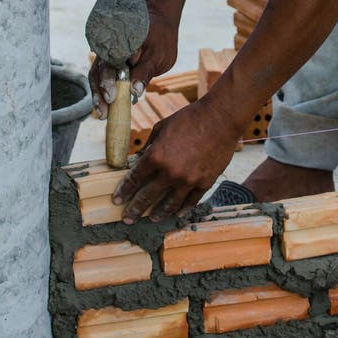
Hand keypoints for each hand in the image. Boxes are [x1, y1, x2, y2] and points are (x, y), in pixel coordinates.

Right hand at [89, 11, 177, 118]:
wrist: (158, 24)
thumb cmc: (161, 39)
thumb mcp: (159, 55)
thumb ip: (145, 71)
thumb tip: (135, 91)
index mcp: (121, 43)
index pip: (111, 63)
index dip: (108, 81)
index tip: (111, 97)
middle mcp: (110, 48)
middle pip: (99, 71)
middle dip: (101, 92)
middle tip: (104, 111)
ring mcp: (107, 55)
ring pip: (97, 76)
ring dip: (98, 95)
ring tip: (102, 115)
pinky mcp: (109, 63)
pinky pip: (101, 78)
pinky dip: (101, 92)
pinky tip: (104, 109)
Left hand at [111, 97, 241, 221]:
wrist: (220, 118)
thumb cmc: (190, 118)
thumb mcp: (162, 126)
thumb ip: (149, 145)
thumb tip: (139, 159)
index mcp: (157, 156)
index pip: (135, 179)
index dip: (124, 191)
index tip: (117, 200)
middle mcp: (170, 172)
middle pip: (148, 197)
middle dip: (135, 209)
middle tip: (128, 218)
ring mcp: (189, 180)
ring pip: (170, 205)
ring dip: (158, 214)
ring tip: (151, 219)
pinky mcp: (205, 182)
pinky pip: (191, 201)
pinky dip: (183, 209)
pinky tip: (177, 213)